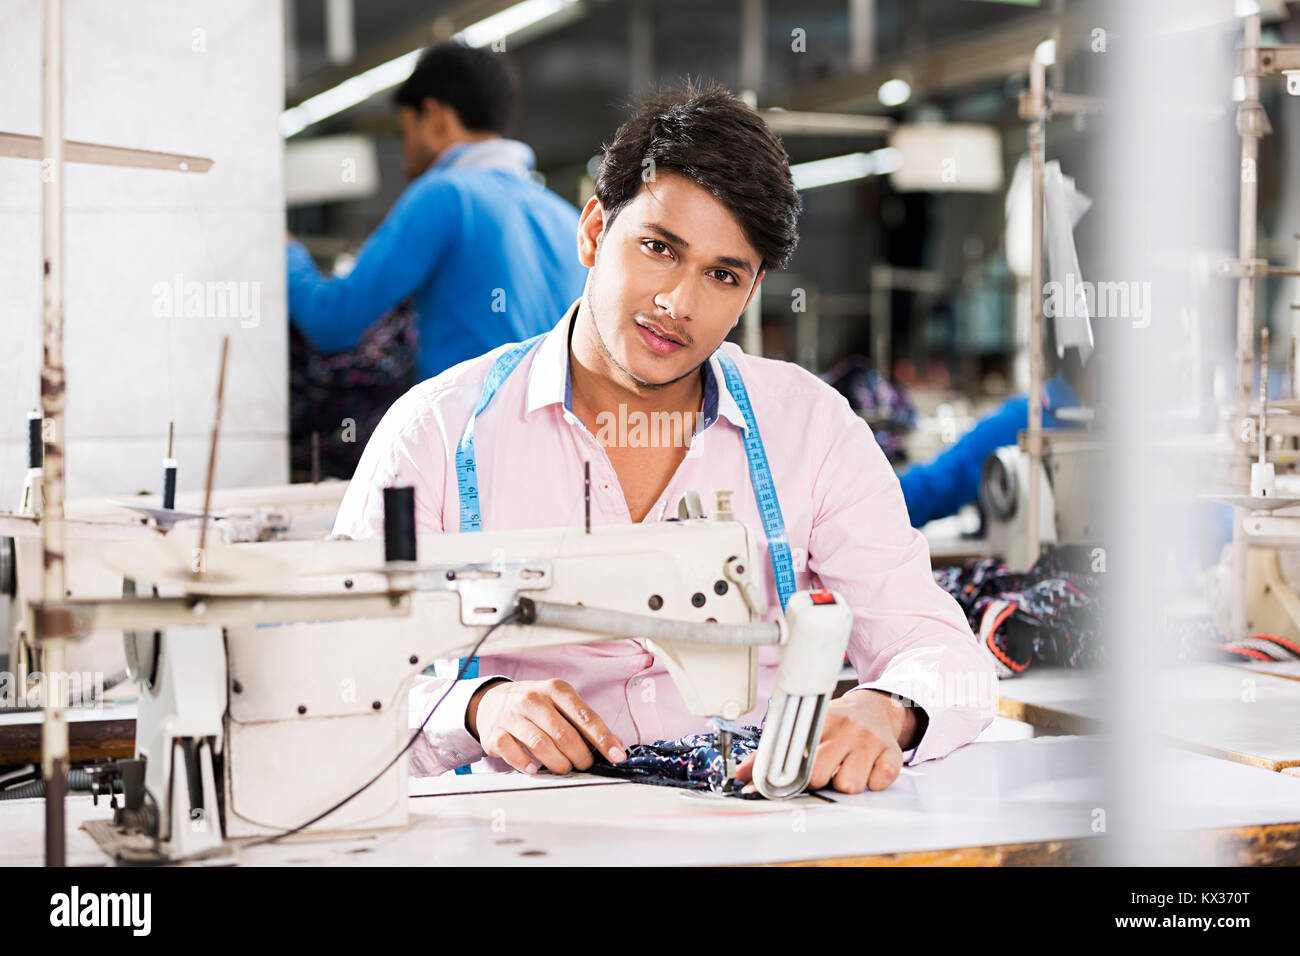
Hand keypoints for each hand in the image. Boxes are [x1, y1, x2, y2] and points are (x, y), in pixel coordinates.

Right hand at [468, 678, 626, 774]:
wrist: (491, 701)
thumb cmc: (534, 705)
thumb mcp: (559, 703)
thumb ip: (584, 722)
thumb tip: (613, 745)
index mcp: (555, 689)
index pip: (585, 716)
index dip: (603, 739)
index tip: (617, 756)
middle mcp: (533, 699)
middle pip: (564, 734)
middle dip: (580, 756)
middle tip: (585, 764)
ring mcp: (511, 716)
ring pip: (540, 745)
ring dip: (558, 763)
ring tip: (564, 768)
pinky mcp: (494, 734)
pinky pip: (513, 753)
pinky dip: (526, 765)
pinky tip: (534, 768)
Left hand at [735, 689, 919, 794]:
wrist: (876, 708)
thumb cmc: (837, 723)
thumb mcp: (806, 728)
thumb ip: (772, 752)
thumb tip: (742, 773)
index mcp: (820, 721)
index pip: (794, 751)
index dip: (780, 775)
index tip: (767, 788)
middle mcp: (845, 729)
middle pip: (819, 774)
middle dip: (817, 781)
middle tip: (822, 772)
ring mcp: (870, 742)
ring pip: (849, 785)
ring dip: (844, 784)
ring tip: (844, 769)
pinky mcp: (891, 755)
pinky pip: (878, 783)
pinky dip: (872, 784)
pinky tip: (867, 770)